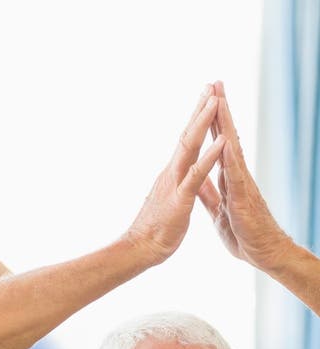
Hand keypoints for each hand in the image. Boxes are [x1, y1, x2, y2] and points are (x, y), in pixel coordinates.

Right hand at [126, 86, 224, 265]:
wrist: (140, 250)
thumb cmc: (155, 231)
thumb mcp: (169, 202)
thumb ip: (174, 186)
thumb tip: (175, 176)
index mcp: (172, 175)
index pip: (186, 141)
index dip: (196, 119)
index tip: (205, 98)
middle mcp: (172, 173)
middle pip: (187, 135)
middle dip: (199, 110)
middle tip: (211, 85)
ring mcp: (175, 184)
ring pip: (190, 147)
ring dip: (203, 123)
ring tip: (216, 101)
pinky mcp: (180, 200)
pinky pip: (197, 175)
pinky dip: (209, 157)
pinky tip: (221, 141)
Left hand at [198, 81, 291, 270]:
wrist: (263, 253)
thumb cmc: (244, 233)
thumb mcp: (219, 211)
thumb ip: (210, 194)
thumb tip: (199, 181)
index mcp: (228, 178)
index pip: (217, 145)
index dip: (210, 123)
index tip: (205, 100)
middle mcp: (236, 175)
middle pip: (226, 137)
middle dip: (219, 110)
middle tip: (214, 83)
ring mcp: (242, 183)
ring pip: (232, 147)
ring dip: (224, 122)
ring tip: (219, 98)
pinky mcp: (243, 198)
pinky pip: (235, 173)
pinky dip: (229, 155)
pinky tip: (225, 139)